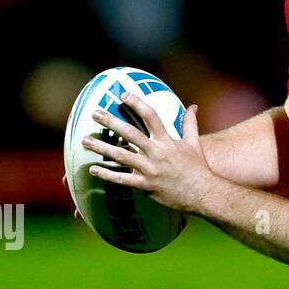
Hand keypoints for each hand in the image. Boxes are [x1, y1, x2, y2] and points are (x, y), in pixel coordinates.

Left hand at [81, 93, 215, 215]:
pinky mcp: (147, 186)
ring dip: (101, 148)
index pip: (150, 116)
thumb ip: (190, 124)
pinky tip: (93, 169)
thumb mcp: (194, 143)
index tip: (123, 95)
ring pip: (121, 156)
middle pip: (130, 133)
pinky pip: (123, 179)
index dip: (136, 103)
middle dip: (110, 122)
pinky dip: (107, 174)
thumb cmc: (198, 168)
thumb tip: (193, 106)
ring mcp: (150, 170)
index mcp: (167, 141)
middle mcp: (156, 153)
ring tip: (84, 141)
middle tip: (94, 113)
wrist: (204, 193)